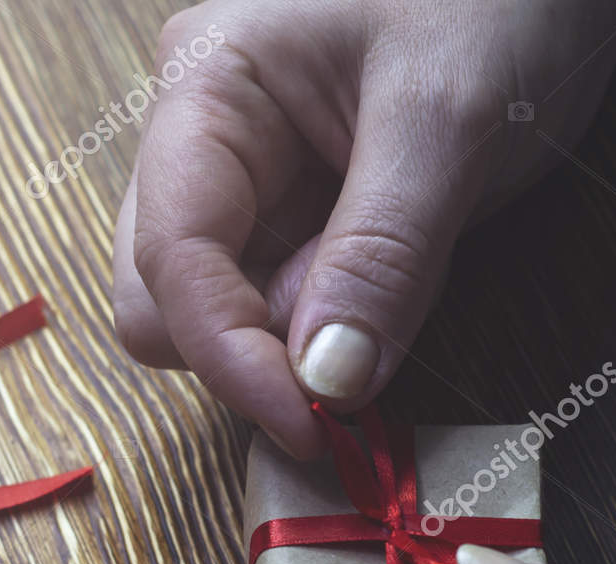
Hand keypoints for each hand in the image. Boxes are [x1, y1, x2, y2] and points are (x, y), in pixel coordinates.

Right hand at [113, 0, 615, 457]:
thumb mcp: (446, 119)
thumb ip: (382, 252)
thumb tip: (325, 380)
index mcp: (210, 87)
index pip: (170, 258)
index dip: (229, 357)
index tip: (313, 424)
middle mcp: (211, 141)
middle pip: (169, 300)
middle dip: (250, 358)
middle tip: (356, 382)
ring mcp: (258, 183)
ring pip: (228, 315)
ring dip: (297, 353)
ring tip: (399, 306)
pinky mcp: (311, 219)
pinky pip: (294, 308)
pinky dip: (334, 338)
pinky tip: (392, 311)